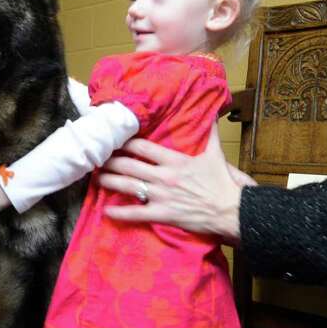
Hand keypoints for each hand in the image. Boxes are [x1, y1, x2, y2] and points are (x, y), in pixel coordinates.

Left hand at [99, 127, 247, 243]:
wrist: (230, 210)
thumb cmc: (222, 183)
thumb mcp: (216, 154)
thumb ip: (211, 133)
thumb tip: (214, 113)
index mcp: (174, 160)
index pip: (143, 147)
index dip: (124, 143)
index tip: (112, 139)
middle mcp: (164, 176)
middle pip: (129, 166)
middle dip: (110, 162)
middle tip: (97, 159)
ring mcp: (161, 196)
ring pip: (129, 187)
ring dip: (109, 182)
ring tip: (96, 178)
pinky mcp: (163, 215)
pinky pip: (136, 214)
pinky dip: (120, 213)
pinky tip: (106, 211)